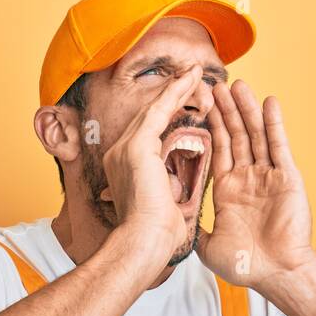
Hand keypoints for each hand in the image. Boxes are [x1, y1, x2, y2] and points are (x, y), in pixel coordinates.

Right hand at [99, 65, 202, 263]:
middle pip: (148, 116)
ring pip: (155, 109)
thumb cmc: (154, 236)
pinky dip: (177, 91)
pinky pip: (161, 110)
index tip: (185, 103)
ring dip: (177, 88)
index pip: (147, 132)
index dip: (166, 115)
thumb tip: (173, 189)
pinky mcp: (137, 146)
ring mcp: (125, 147)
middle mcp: (118, 152)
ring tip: (196, 73)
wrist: (143, 243)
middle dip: (172, 96)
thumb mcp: (160, 205)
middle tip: (193, 78)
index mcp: (123, 167)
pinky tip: (193, 77)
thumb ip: (164, 190)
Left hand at [197, 80, 315, 289]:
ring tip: (238, 85)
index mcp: (228, 190)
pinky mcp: (286, 179)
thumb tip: (176, 221)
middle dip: (226, 110)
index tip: (201, 103)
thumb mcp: (208, 245)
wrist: (274, 276)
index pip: (217, 148)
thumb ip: (195, 227)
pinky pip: (279, 147)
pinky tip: (269, 103)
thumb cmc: (245, 266)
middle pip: (235, 135)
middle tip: (216, 84)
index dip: (211, 125)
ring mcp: (268, 177)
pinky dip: (274, 125)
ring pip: (255, 135)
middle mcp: (247, 179)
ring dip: (246, 110)